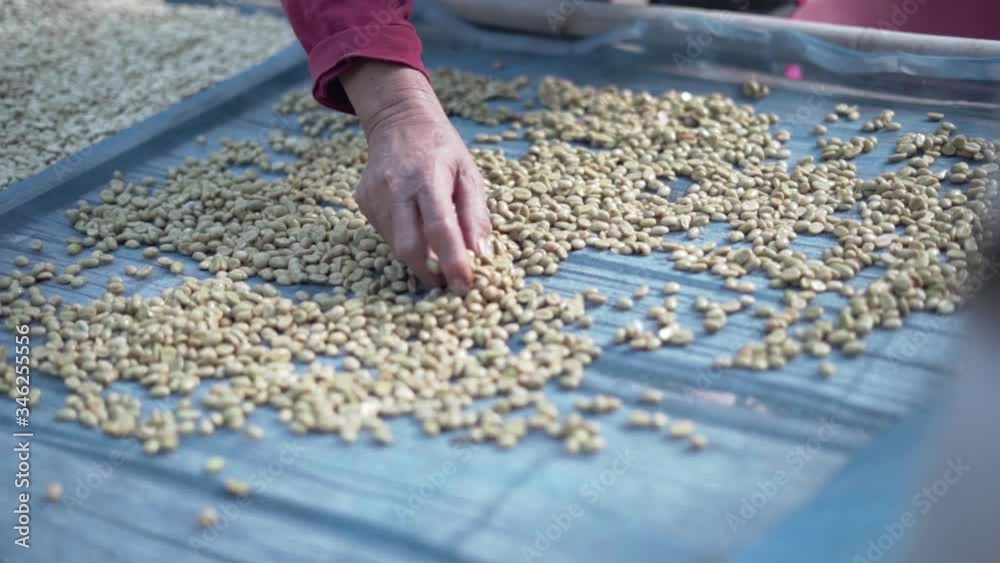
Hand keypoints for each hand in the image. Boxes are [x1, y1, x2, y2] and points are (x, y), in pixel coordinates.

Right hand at [342, 61, 491, 294]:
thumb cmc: (442, 148)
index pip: (440, 230)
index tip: (464, 286)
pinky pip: (386, 234)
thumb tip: (480, 256)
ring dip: (418, 257)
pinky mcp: (363, 201)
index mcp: (428, 178)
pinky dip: (404, 239)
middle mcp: (396, 188)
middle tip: (448, 283)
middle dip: (429, 273)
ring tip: (435, 249)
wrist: (399, 120)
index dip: (453, 263)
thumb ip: (476, 215)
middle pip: (409, 248)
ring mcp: (375, 195)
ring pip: (395, 245)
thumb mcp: (469, 174)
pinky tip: (414, 223)